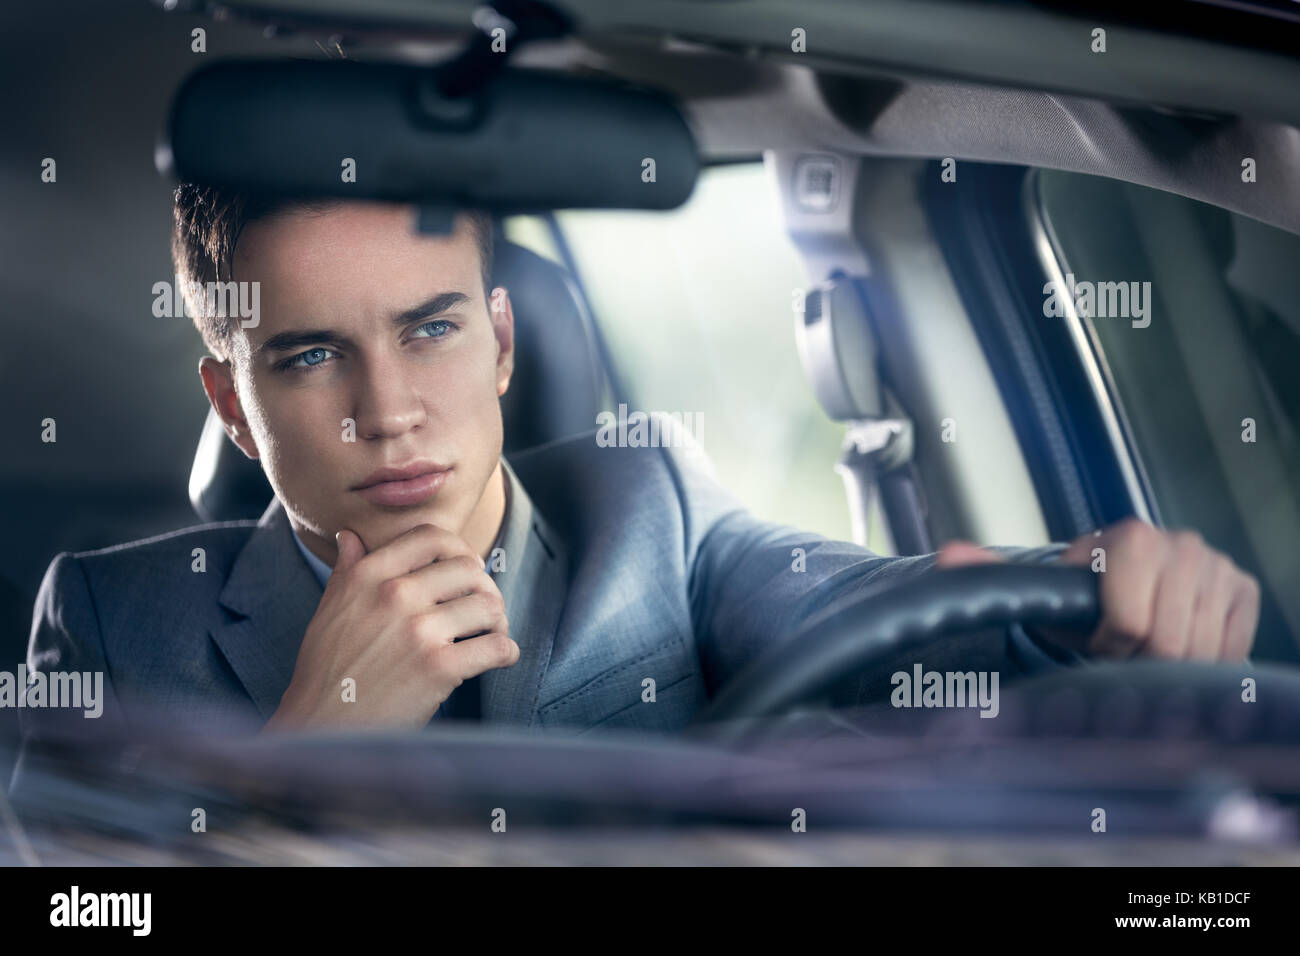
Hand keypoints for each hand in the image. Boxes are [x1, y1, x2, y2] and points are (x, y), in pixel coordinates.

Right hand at [263, 523, 517, 731]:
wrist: (322, 729)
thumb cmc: (326, 672)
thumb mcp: (328, 611)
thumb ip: (347, 570)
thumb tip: (351, 536)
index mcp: (368, 575)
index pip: (432, 538)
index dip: (458, 551)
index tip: (465, 572)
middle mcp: (394, 595)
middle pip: (469, 568)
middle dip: (484, 588)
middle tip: (482, 611)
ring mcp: (418, 630)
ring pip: (489, 605)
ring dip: (498, 621)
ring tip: (490, 635)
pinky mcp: (439, 667)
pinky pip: (496, 646)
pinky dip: (506, 652)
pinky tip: (500, 658)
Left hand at [935, 518, 1259, 661]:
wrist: (1122, 594)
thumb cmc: (1080, 600)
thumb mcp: (1039, 592)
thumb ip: (993, 575)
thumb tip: (948, 557)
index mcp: (1130, 538)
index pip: (1130, 620)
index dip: (1110, 643)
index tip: (1096, 639)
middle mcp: (1181, 544)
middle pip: (1169, 640)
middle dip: (1139, 655)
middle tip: (1122, 646)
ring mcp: (1217, 566)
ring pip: (1202, 650)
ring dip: (1170, 662)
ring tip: (1146, 644)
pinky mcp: (1242, 590)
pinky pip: (1230, 649)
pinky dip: (1203, 659)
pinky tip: (1177, 644)